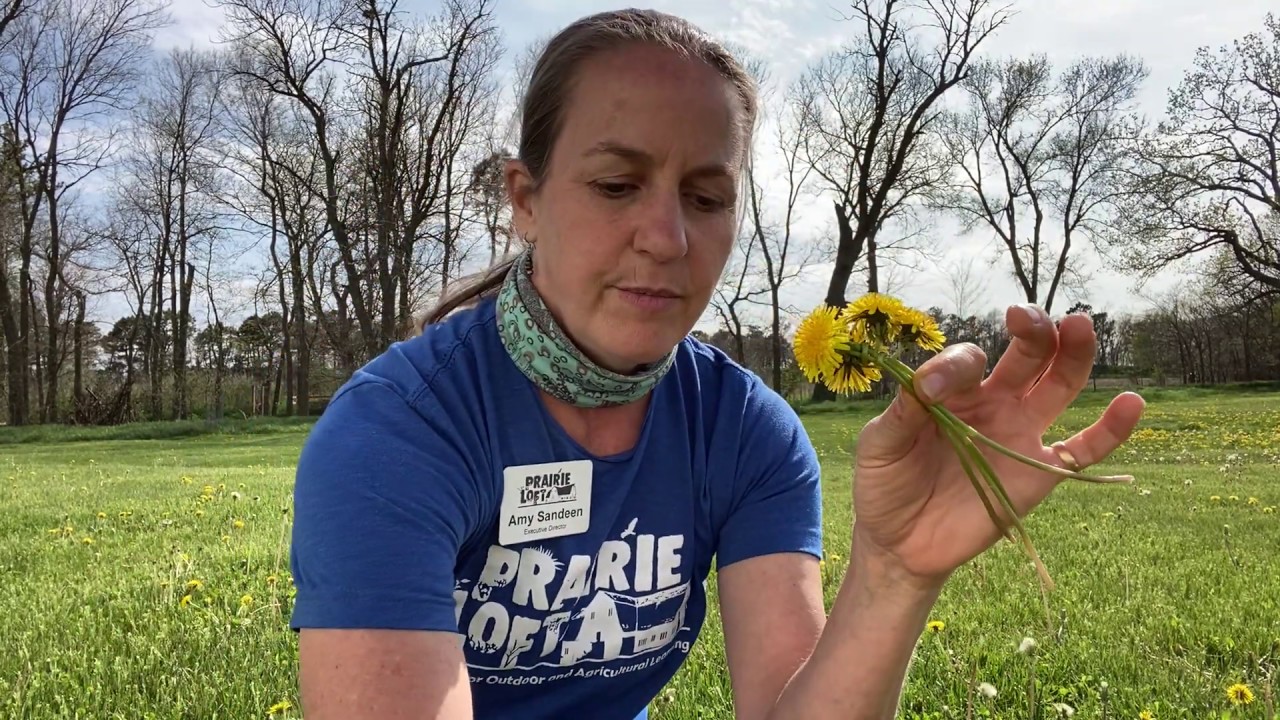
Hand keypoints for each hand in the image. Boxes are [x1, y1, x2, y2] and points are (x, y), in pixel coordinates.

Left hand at [849, 304, 1145, 589]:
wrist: (898, 542)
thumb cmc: (884, 484)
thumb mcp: (880, 443)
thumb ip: (904, 409)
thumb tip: (930, 381)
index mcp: (952, 390)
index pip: (968, 360)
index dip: (956, 366)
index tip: (932, 389)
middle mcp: (992, 404)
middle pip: (1026, 356)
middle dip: (1032, 331)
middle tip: (1025, 316)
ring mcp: (1019, 435)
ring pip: (1058, 387)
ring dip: (1073, 355)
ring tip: (1080, 326)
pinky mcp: (1039, 475)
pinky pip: (1083, 450)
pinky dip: (1111, 430)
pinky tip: (1131, 403)